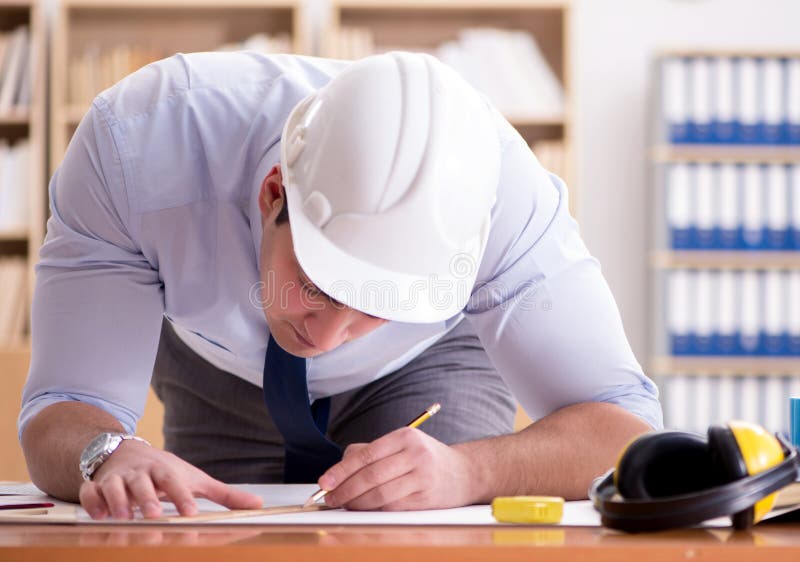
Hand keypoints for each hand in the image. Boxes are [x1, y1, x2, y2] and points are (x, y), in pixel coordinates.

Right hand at [78, 440, 262, 519]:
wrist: (127, 453)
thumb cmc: (167, 472)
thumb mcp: (195, 479)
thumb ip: (224, 494)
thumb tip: (258, 505)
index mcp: (166, 470)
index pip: (176, 481)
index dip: (182, 496)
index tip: (191, 513)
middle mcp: (141, 473)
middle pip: (144, 483)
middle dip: (148, 498)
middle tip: (155, 515)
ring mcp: (117, 479)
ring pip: (115, 487)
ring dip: (119, 502)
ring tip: (125, 519)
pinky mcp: (97, 487)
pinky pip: (90, 493)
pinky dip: (93, 503)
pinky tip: (99, 516)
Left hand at [317, 427, 479, 510]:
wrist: (466, 472)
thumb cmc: (427, 458)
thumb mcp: (403, 444)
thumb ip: (372, 452)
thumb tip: (340, 470)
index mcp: (405, 436)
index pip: (366, 454)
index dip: (342, 470)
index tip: (325, 481)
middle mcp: (415, 454)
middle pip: (370, 475)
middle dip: (345, 490)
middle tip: (330, 498)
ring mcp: (422, 477)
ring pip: (380, 494)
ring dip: (357, 503)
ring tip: (345, 504)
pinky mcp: (426, 498)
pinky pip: (392, 506)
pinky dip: (374, 510)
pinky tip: (365, 509)